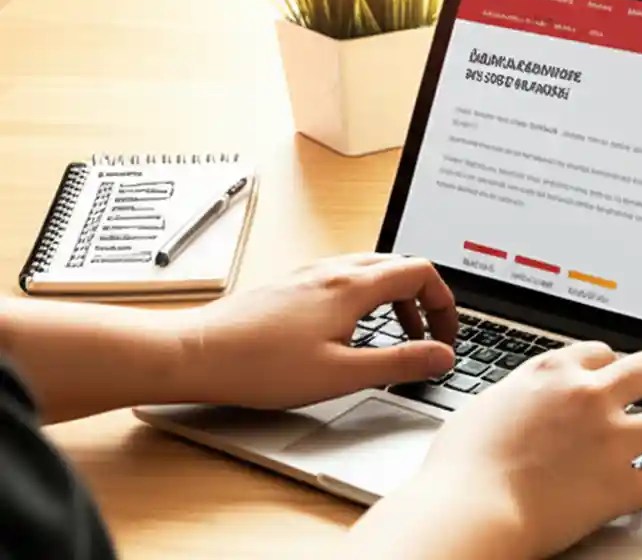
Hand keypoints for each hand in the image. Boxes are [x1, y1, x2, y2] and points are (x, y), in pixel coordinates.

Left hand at [177, 253, 457, 408]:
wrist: (195, 354)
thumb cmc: (261, 366)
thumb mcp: (342, 375)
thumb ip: (399, 363)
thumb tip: (442, 356)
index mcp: (352, 286)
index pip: (420, 273)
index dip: (444, 303)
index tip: (445, 336)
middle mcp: (332, 271)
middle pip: (398, 267)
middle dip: (423, 300)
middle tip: (426, 337)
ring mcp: (309, 275)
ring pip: (370, 271)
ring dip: (395, 299)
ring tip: (395, 336)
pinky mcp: (290, 285)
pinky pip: (344, 279)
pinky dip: (366, 299)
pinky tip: (352, 331)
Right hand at [347, 341, 641, 558]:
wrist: (469, 508)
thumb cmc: (462, 466)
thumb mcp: (486, 405)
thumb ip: (518, 394)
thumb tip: (523, 400)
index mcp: (553, 372)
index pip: (600, 352)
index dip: (608, 367)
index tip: (608, 379)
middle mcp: (588, 396)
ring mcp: (610, 438)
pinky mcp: (620, 484)